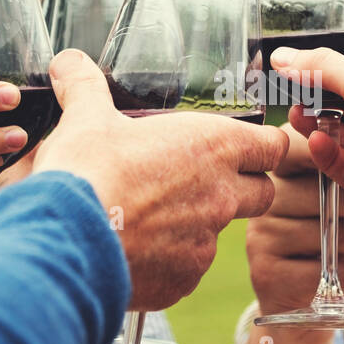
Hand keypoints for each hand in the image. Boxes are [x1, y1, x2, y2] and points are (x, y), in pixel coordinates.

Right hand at [33, 49, 289, 309]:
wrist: (68, 241)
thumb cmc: (87, 174)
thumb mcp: (85, 119)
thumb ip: (86, 88)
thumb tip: (70, 63)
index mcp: (212, 147)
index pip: (274, 145)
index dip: (266, 145)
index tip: (251, 145)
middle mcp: (221, 196)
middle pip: (263, 192)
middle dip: (244, 186)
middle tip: (202, 180)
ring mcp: (206, 243)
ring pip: (218, 232)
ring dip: (196, 224)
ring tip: (151, 216)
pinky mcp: (184, 280)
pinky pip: (187, 268)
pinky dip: (169, 258)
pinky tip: (135, 248)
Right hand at [232, 125, 343, 343]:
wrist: (311, 307)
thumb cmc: (341, 239)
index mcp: (283, 167)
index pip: (302, 145)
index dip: (335, 150)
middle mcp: (268, 198)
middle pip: (326, 193)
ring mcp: (263, 235)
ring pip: (332, 236)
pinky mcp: (268, 272)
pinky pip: (327, 272)